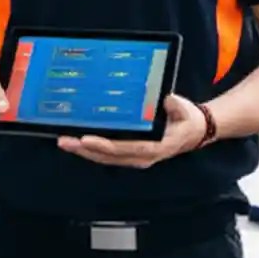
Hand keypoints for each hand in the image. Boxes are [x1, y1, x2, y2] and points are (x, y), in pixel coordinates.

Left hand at [57, 95, 206, 168]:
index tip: (86, 139)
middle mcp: (144, 156)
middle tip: (65, 141)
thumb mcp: (184, 108)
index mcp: (157, 147)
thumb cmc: (186, 118)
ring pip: (106, 158)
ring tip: (64, 142)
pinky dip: (91, 150)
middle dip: (85, 150)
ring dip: (84, 152)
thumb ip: (175, 105)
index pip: (126, 147)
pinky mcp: (130, 154)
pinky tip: (77, 143)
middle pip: (110, 156)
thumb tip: (165, 99)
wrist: (194, 132)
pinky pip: (108, 155)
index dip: (105, 145)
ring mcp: (136, 157)